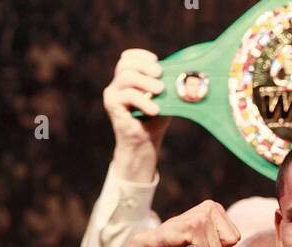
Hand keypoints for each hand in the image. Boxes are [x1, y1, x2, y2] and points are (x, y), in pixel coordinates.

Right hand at [103, 49, 170, 177]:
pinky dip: (143, 100)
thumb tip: (180, 72)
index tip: (157, 61)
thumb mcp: (163, 100)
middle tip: (160, 74)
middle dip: (145, 66)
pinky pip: (128, 95)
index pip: (127, 58)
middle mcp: (117, 84)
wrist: (144, 146)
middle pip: (126, 63)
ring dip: (146, 82)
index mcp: (127, 79)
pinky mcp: (112, 105)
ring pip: (127, 77)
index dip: (140, 56)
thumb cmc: (154, 122)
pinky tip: (154, 109)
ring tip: (160, 90)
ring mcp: (112, 93)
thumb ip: (165, 85)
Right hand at [148, 201, 240, 246]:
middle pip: (230, 242)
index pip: (235, 238)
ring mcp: (202, 216)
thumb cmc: (186, 246)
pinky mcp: (193, 226)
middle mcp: (211, 208)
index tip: (204, 242)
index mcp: (217, 209)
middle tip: (196, 244)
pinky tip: (184, 246)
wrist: (159, 244)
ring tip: (189, 245)